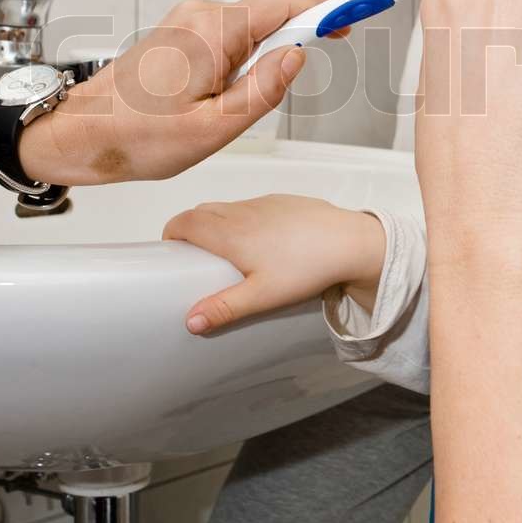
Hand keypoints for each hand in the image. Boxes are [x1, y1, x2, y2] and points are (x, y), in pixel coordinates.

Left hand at [19, 0, 319, 186]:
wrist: (80, 134)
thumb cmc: (136, 137)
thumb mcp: (215, 128)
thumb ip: (264, 89)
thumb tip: (298, 56)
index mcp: (211, 30)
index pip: (286, 4)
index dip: (326, 10)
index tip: (356, 15)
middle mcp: (199, 14)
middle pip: (270, 16)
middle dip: (287, 49)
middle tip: (271, 95)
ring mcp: (186, 21)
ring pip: (249, 31)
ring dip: (257, 63)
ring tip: (222, 111)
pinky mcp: (179, 33)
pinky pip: (227, 38)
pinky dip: (238, 63)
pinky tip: (213, 101)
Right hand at [163, 195, 386, 334]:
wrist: (350, 242)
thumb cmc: (306, 268)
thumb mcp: (261, 296)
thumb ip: (224, 308)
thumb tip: (189, 322)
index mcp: (228, 232)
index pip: (183, 222)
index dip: (171, 234)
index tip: (171, 252)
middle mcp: (241, 211)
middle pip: (201, 211)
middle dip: (191, 229)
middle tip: (196, 256)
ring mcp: (264, 203)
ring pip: (227, 207)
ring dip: (217, 223)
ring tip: (228, 252)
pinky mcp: (285, 201)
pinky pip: (253, 206)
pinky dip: (245, 218)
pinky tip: (263, 242)